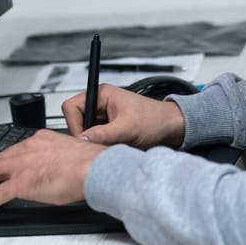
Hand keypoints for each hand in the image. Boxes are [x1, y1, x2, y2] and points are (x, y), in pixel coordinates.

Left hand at [0, 129, 104, 223]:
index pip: (18, 150)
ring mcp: (21, 165)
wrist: (94, 168)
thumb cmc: (90, 163)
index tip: (9, 170)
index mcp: (41, 139)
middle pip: (0, 160)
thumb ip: (60, 157)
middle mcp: (28, 148)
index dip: (10, 162)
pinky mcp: (18, 183)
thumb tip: (62, 167)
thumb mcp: (71, 152)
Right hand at [62, 83, 185, 149]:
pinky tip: (112, 149)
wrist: (173, 129)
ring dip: (95, 142)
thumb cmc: (155, 120)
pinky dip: (101, 146)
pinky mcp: (110, 130)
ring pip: (86, 132)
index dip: (74, 124)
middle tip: (96, 146)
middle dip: (85, 136)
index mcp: (102, 95)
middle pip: (77, 121)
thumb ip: (103, 134)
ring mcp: (105, 118)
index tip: (82, 139)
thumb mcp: (128, 128)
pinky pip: (96, 140)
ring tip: (109, 147)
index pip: (72, 107)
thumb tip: (82, 140)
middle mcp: (101, 104)